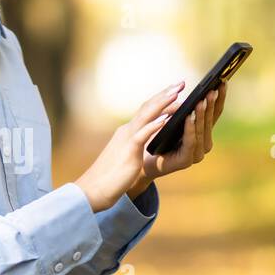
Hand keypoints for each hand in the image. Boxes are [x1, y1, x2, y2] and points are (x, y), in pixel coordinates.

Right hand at [74, 81, 187, 211]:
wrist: (93, 190)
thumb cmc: (110, 178)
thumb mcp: (126, 157)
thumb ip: (136, 147)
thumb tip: (148, 142)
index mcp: (127, 133)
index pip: (145, 111)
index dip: (160, 99)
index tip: (174, 90)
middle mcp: (126, 132)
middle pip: (147, 108)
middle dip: (164, 95)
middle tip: (180, 84)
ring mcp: (127, 140)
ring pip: (145, 116)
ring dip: (162, 104)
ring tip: (177, 94)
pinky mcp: (128, 152)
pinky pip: (142, 136)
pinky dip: (154, 126)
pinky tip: (166, 120)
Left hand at [127, 78, 228, 195]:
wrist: (141, 159)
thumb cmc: (155, 136)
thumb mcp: (168, 117)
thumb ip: (178, 106)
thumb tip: (182, 87)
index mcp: (202, 131)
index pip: (214, 112)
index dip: (219, 97)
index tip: (223, 81)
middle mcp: (203, 142)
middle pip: (210, 120)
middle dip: (211, 104)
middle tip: (213, 89)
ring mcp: (196, 153)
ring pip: (201, 130)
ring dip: (201, 115)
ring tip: (201, 101)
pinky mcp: (186, 160)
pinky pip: (190, 141)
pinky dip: (190, 129)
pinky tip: (189, 117)